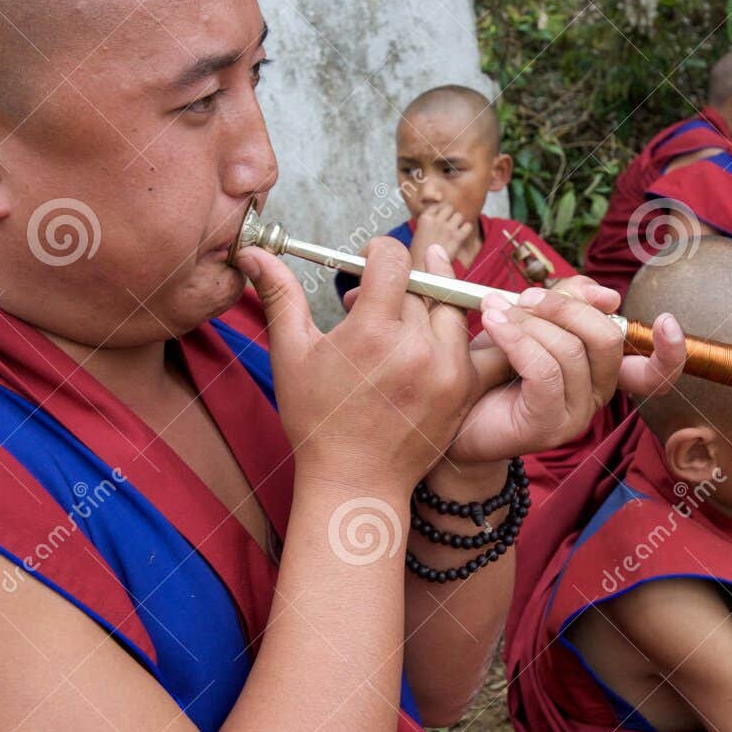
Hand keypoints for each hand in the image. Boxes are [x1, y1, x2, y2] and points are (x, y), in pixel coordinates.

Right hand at [237, 237, 475, 486]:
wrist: (356, 480)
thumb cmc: (317, 420)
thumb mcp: (292, 355)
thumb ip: (280, 295)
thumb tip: (254, 252)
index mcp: (373, 332)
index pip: (393, 258)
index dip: (377, 251)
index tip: (367, 262)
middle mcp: (417, 346)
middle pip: (419, 284)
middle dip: (396, 286)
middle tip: (373, 307)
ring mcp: (448, 369)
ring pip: (449, 308)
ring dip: (429, 307)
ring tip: (402, 326)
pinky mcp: (466, 388)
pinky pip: (477, 343)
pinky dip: (459, 335)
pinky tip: (439, 340)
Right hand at [411, 203, 475, 265]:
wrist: (422, 270)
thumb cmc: (420, 255)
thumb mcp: (420, 233)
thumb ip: (430, 223)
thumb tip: (440, 218)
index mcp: (425, 218)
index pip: (437, 205)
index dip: (441, 212)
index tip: (441, 219)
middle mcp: (436, 221)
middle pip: (450, 208)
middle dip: (450, 215)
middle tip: (449, 226)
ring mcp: (447, 228)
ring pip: (459, 215)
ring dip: (458, 222)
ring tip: (454, 232)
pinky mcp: (457, 238)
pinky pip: (468, 226)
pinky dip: (466, 230)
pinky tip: (460, 237)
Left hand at [449, 276, 686, 462]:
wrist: (448, 414)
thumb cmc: (488, 367)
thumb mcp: (530, 323)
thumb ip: (566, 303)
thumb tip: (605, 293)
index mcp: (600, 372)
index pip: (654, 371)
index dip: (671, 350)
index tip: (666, 319)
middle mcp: (596, 396)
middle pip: (607, 339)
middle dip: (565, 307)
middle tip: (523, 297)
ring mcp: (574, 416)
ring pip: (570, 351)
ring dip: (528, 321)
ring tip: (493, 310)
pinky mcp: (546, 427)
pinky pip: (544, 371)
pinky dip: (517, 339)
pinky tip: (493, 324)